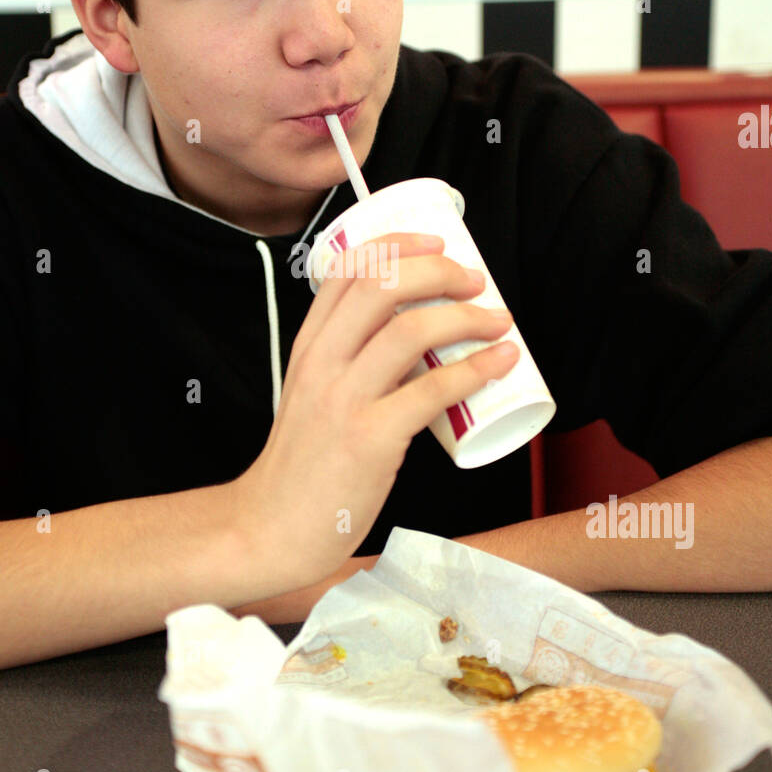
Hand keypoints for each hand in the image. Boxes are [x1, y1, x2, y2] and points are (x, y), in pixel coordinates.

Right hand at [231, 231, 518, 592]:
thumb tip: (417, 343)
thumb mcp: (312, 397)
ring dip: (466, 317)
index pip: (347, 270)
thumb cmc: (302, 467)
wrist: (271, 529)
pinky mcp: (368, 439)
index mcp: (308, 347)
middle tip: (475, 282)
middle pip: (381, 285)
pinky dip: (474, 369)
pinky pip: (430, 391)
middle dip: (438, 271)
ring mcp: (343, 400)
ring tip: (498, 321)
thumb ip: (351, 366)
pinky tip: (500, 363)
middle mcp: (322, 364)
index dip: (397, 244)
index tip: (437, 242)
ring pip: (409, 330)